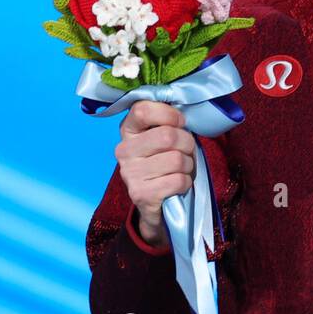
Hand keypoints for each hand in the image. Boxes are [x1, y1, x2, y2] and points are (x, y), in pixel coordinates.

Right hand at [116, 100, 195, 247]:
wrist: (157, 204)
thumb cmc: (165, 162)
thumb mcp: (163, 138)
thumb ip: (167, 121)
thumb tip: (182, 112)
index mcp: (128, 130)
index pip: (144, 109)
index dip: (170, 115)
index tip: (180, 123)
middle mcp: (124, 150)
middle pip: (168, 136)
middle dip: (187, 144)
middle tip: (185, 152)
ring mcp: (130, 173)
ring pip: (177, 159)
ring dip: (188, 166)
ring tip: (180, 170)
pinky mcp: (141, 194)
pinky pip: (178, 180)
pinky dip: (186, 183)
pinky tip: (177, 185)